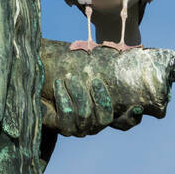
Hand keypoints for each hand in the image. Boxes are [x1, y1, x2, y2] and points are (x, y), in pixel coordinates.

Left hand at [40, 39, 174, 136]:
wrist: (37, 85)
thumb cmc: (63, 73)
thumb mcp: (83, 68)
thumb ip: (101, 63)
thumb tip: (121, 45)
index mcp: (102, 111)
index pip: (123, 122)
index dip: (132, 118)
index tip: (137, 107)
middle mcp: (93, 124)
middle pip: (105, 119)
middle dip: (101, 98)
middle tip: (95, 80)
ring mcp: (77, 128)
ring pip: (86, 116)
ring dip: (78, 93)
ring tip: (69, 77)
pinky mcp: (60, 127)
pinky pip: (67, 117)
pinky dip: (63, 99)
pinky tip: (59, 85)